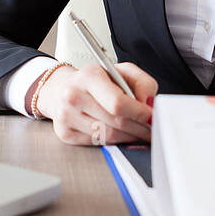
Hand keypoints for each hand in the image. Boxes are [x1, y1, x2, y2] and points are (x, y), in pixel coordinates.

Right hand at [36, 62, 158, 146]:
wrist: (62, 88)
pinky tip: (121, 134)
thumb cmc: (96, 80)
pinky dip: (115, 141)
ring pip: (109, 136)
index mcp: (88, 76)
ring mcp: (66, 117)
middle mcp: (73, 96)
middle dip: (139, 128)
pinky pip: (99, 144)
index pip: (117, 102)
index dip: (139, 113)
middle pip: (116, 122)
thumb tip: (148, 104)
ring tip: (139, 132)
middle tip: (152, 129)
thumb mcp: (121, 71)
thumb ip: (142, 82)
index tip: (152, 117)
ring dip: (130, 137)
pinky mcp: (65, 133)